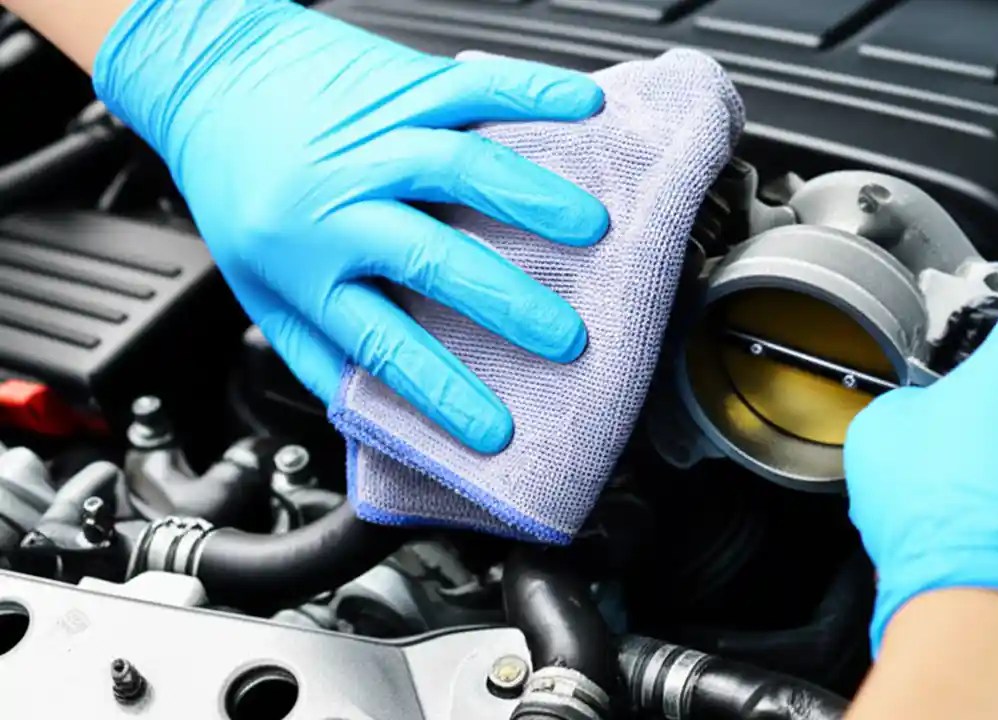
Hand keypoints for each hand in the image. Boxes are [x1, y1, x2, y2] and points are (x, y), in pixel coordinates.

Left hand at [92, 0, 608, 451]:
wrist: (208, 77)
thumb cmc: (239, 188)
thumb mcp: (256, 288)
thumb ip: (317, 350)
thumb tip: (371, 412)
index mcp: (307, 263)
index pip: (384, 343)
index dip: (443, 391)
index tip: (496, 431)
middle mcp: (342, 200)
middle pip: (431, 257)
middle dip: (507, 302)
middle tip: (567, 337)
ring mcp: (375, 139)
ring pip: (459, 168)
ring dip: (533, 200)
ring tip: (591, 231)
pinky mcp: (400, 86)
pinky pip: (473, 87)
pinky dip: (533, 92)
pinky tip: (582, 108)